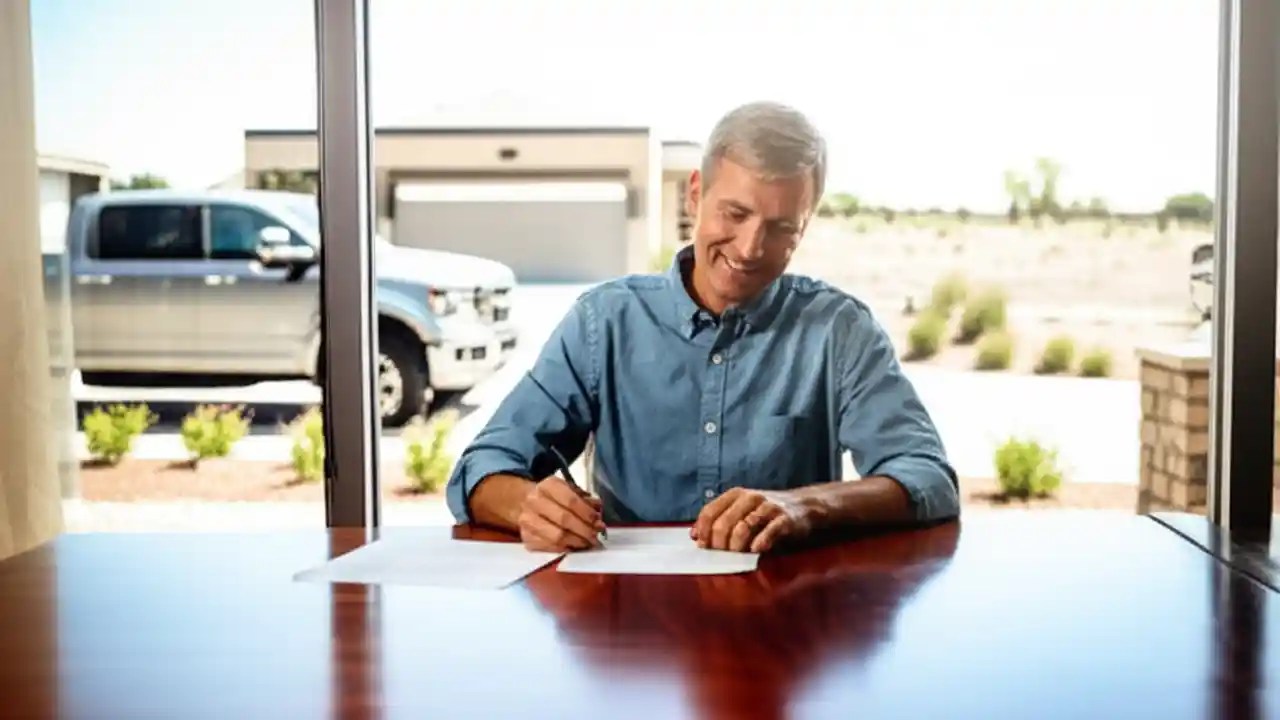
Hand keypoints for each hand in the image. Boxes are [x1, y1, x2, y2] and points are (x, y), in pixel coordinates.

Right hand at [518, 475, 604, 551]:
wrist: (524, 504)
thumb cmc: (553, 497)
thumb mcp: (569, 490)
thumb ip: (585, 500)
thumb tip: (598, 510)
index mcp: (548, 486)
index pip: (570, 500)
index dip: (587, 513)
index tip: (598, 521)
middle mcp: (535, 501)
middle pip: (564, 519)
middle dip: (584, 530)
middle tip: (596, 536)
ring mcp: (528, 521)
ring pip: (557, 537)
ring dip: (577, 542)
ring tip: (588, 543)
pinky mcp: (526, 538)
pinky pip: (550, 548)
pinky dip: (566, 549)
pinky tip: (575, 547)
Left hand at [692, 487, 812, 552]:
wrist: (802, 507)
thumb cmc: (765, 513)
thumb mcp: (740, 511)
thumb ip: (718, 521)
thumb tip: (693, 536)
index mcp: (735, 495)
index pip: (710, 512)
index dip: (703, 532)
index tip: (703, 548)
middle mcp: (750, 498)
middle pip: (724, 523)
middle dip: (718, 544)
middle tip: (721, 557)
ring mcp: (768, 507)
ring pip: (743, 528)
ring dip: (736, 547)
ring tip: (736, 557)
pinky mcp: (784, 519)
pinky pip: (769, 532)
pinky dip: (759, 544)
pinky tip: (756, 551)